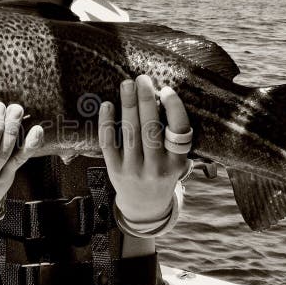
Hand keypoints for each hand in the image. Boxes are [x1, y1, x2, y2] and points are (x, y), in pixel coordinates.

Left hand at [99, 76, 190, 222]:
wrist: (145, 205)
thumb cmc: (163, 173)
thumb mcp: (177, 161)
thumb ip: (175, 138)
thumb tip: (166, 97)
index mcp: (177, 162)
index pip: (179, 131)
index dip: (174, 109)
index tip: (166, 90)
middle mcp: (156, 167)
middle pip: (151, 129)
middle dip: (146, 101)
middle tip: (142, 79)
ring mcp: (134, 169)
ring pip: (130, 133)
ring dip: (128, 106)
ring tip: (126, 84)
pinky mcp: (115, 170)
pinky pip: (108, 144)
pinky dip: (106, 124)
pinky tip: (107, 105)